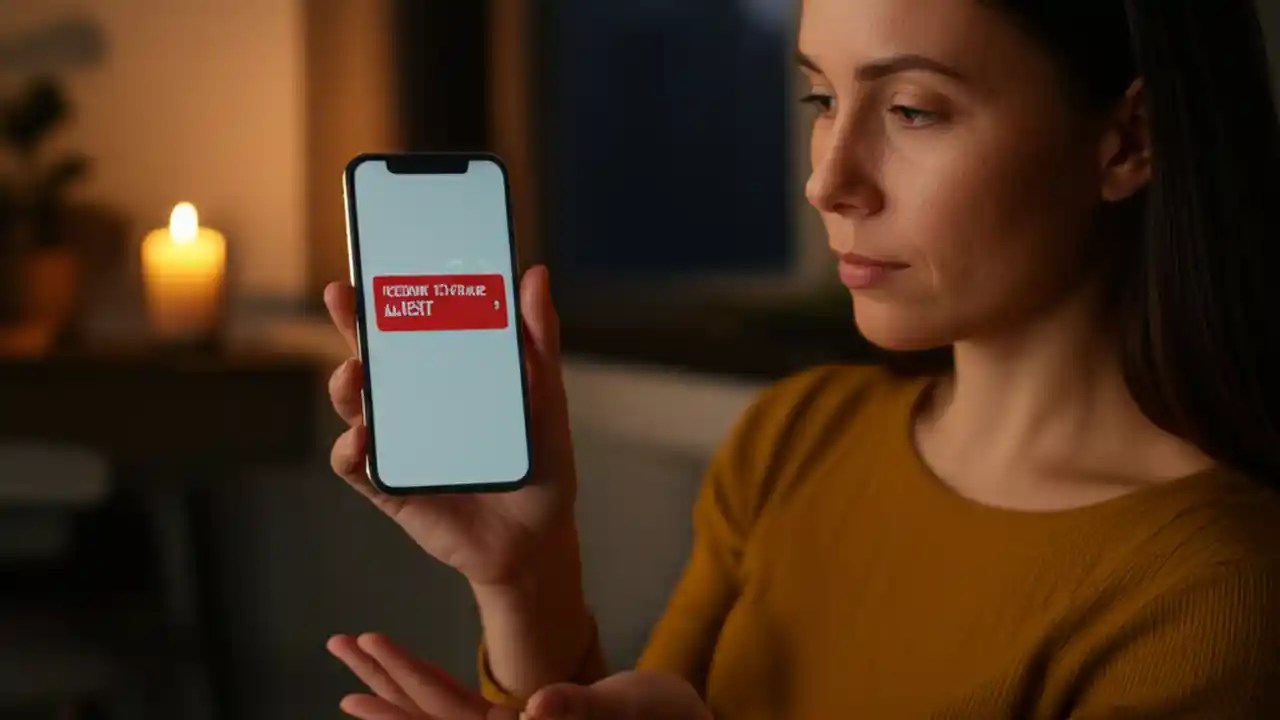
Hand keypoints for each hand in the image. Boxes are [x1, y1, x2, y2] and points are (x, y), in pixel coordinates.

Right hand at [324, 265, 577, 587]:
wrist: (537, 539)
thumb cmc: (539, 464)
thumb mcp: (546, 398)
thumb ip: (538, 341)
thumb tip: (535, 275)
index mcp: (445, 378)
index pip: (407, 330)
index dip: (385, 299)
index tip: (371, 268)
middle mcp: (413, 407)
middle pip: (370, 359)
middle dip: (350, 326)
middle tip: (343, 299)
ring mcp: (397, 446)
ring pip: (355, 408)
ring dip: (345, 386)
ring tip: (354, 374)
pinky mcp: (389, 488)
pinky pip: (357, 467)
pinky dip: (351, 451)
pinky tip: (362, 440)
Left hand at [328, 633, 710, 719]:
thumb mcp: (633, 711)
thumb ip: (584, 712)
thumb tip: (535, 713)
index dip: (406, 691)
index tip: (364, 660)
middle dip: (383, 687)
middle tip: (338, 646)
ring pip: (443, 718)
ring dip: (399, 686)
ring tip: (357, 658)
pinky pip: (466, 713)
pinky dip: (432, 693)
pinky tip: (408, 679)